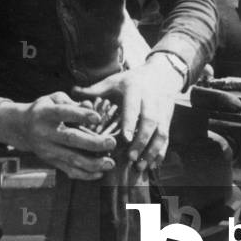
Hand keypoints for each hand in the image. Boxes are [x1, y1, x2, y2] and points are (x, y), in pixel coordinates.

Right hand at [0, 92, 115, 179]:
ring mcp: (47, 150)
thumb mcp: (54, 99)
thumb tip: (91, 106)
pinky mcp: (51, 161)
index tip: (98, 117)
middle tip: (111, 142)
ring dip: (92, 163)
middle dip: (93, 143)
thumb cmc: (44, 109)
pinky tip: (100, 173)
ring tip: (110, 163)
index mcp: (46, 113)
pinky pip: (69, 170)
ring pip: (71, 159)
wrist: (21, 128)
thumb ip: (73, 102)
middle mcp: (45, 133)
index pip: (64, 113)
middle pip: (71, 139)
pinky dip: (85, 174)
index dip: (81, 115)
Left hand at [73, 54, 183, 172]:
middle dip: (142, 141)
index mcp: (135, 88)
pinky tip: (154, 165)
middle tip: (131, 158)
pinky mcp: (168, 119)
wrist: (161, 73)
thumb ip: (95, 89)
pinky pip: (167, 137)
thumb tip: (73, 92)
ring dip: (153, 150)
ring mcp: (162, 110)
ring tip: (141, 167)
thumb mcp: (113, 80)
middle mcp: (151, 99)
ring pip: (161, 131)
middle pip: (150, 121)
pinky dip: (162, 152)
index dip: (131, 122)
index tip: (125, 139)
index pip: (133, 107)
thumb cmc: (131, 80)